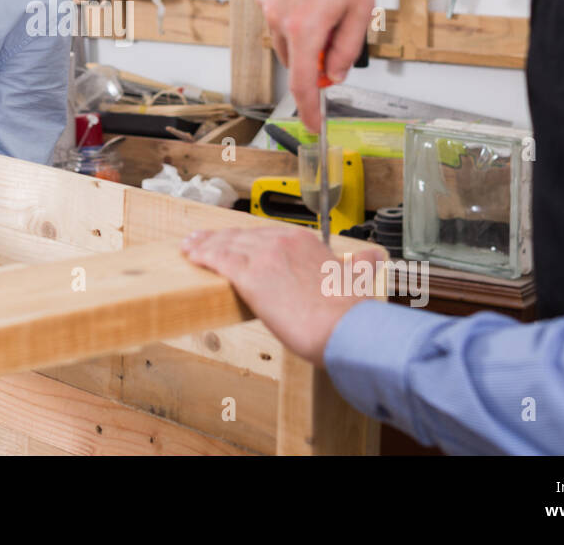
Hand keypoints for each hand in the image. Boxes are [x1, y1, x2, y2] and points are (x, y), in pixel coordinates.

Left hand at [181, 226, 384, 365]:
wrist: (344, 328)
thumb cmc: (349, 313)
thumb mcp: (357, 278)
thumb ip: (360, 264)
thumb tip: (374, 256)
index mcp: (305, 242)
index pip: (265, 234)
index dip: (245, 236)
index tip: (234, 238)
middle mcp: (283, 243)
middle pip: (242, 236)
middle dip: (220, 237)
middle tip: (202, 239)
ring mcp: (264, 257)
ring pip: (226, 244)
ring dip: (205, 244)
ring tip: (189, 247)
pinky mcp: (249, 276)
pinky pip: (219, 260)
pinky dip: (203, 256)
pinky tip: (192, 257)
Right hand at [256, 0, 376, 128]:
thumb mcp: (362, 6)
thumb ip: (348, 47)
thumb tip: (337, 72)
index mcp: (306, 27)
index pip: (304, 84)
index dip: (310, 110)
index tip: (315, 125)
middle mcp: (279, 18)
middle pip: (295, 62)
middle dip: (315, 63)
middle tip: (340, 44)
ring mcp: (268, 3)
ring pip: (286, 41)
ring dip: (305, 40)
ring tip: (330, 7)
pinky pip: (278, 18)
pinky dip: (295, 19)